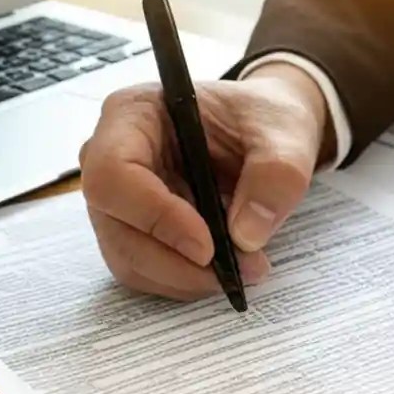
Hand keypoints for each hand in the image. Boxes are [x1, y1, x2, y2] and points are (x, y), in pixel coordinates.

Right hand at [80, 63, 333, 299]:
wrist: (261, 134)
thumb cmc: (260, 120)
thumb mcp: (285, 133)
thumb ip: (275, 175)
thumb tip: (245, 236)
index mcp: (133, 113)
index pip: (113, 172)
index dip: (154, 215)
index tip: (207, 246)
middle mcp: (108, 156)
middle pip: (116, 225)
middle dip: (177, 261)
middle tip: (240, 270)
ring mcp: (116, 198)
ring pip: (128, 258)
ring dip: (184, 277)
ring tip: (243, 269)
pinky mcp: (130, 230)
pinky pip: (143, 271)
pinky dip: (183, 280)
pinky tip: (222, 269)